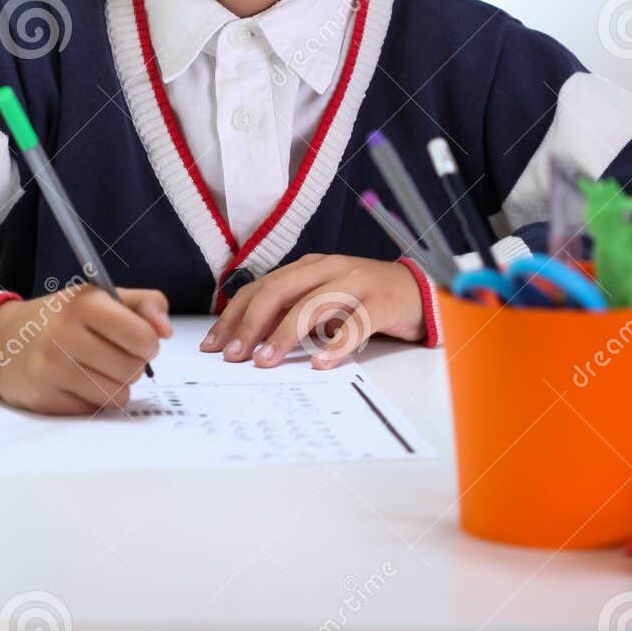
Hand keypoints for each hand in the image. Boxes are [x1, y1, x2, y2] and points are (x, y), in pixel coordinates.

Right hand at [0, 283, 171, 412]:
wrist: (2, 341)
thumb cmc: (60, 318)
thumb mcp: (99, 297)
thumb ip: (143, 304)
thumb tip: (166, 331)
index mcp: (84, 304)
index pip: (142, 336)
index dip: (148, 342)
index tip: (139, 340)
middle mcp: (64, 335)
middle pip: (133, 368)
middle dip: (133, 365)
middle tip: (116, 356)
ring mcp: (51, 369)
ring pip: (117, 393)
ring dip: (116, 385)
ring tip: (97, 369)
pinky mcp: (44, 398)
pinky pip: (94, 410)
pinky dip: (93, 400)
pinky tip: (77, 383)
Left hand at [199, 254, 424, 367]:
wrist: (417, 291)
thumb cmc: (363, 298)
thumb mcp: (322, 299)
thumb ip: (291, 311)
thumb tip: (248, 339)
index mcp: (308, 267)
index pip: (261, 287)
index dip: (234, 315)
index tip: (213, 344)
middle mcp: (327, 269)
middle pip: (279, 291)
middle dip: (250, 324)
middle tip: (233, 356)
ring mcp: (355, 282)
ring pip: (312, 305)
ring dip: (284, 334)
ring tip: (266, 361)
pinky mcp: (381, 302)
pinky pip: (356, 323)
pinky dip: (336, 344)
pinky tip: (321, 363)